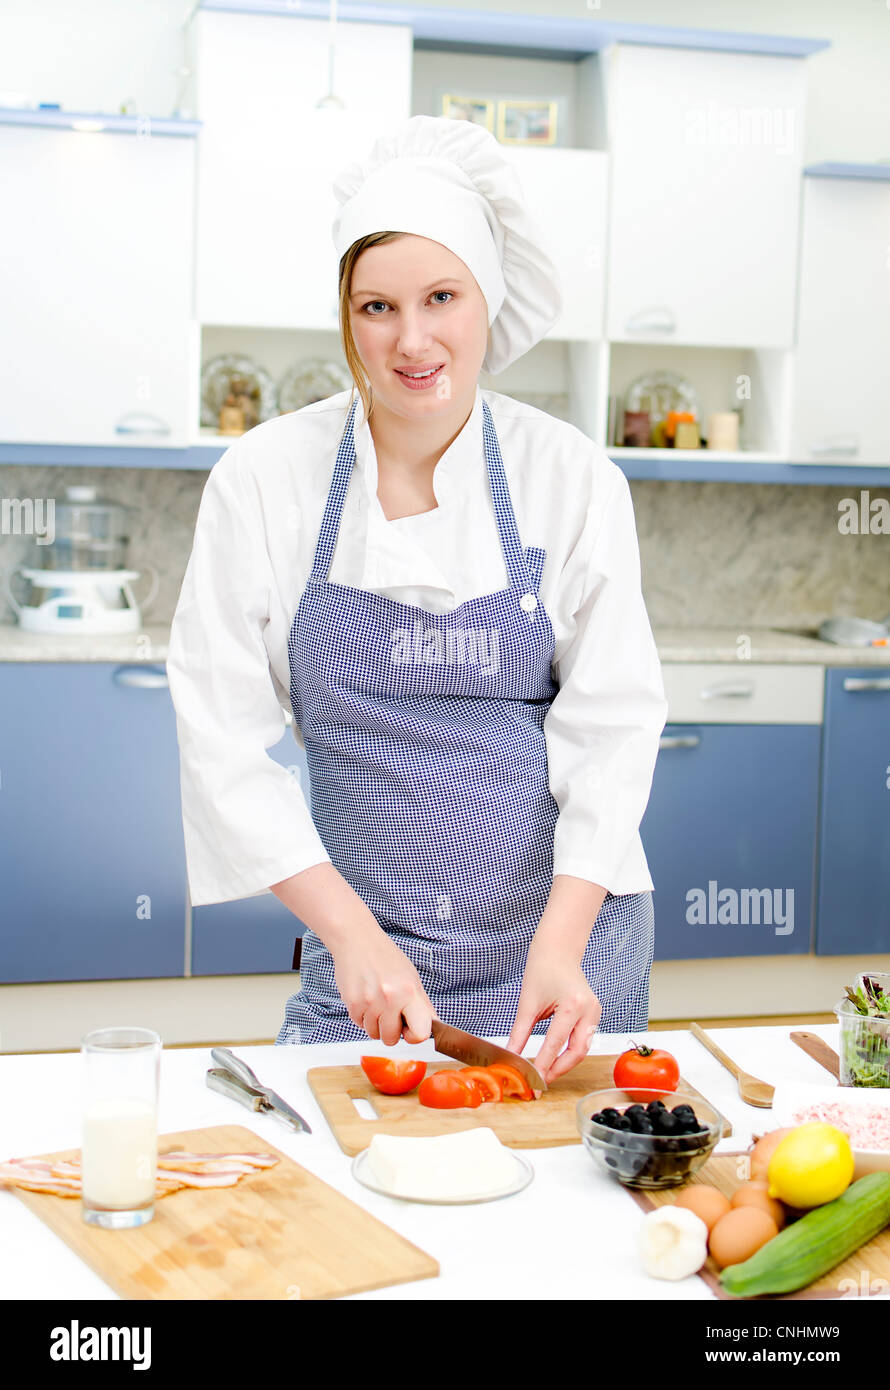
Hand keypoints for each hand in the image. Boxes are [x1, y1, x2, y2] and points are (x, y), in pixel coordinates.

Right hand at [331, 929, 434, 1045]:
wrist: (357, 940)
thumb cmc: (385, 957)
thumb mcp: (411, 977)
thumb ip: (422, 1005)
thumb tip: (432, 1028)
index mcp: (409, 991)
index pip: (420, 1034)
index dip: (414, 1035)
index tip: (409, 1027)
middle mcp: (390, 998)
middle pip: (391, 1039)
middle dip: (391, 1030)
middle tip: (390, 1011)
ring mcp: (370, 1002)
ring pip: (373, 1034)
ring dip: (375, 1023)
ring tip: (377, 1001)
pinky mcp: (352, 1003)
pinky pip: (359, 1024)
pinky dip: (363, 1016)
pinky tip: (366, 997)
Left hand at [506, 942, 601, 1083]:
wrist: (558, 951)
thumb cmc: (542, 969)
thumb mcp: (527, 1003)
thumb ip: (519, 1034)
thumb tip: (511, 1056)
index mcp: (572, 1005)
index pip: (556, 1044)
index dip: (544, 1065)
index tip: (533, 1082)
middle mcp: (589, 1010)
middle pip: (577, 1052)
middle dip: (559, 1069)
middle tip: (541, 1082)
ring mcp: (595, 1012)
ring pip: (583, 1049)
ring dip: (565, 1063)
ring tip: (546, 1072)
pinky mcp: (595, 1014)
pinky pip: (584, 1039)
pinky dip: (570, 1051)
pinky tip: (556, 1058)